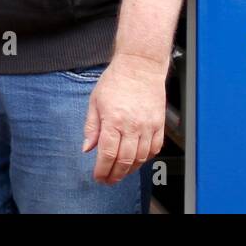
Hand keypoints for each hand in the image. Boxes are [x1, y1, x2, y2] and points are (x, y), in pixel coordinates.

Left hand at [81, 52, 167, 184]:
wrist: (140, 65)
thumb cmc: (116, 80)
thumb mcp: (95, 101)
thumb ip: (91, 127)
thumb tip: (87, 147)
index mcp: (113, 120)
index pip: (107, 154)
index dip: (102, 170)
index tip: (98, 176)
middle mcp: (132, 126)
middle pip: (124, 161)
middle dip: (115, 175)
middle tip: (108, 180)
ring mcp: (147, 126)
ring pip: (140, 158)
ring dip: (130, 170)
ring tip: (121, 173)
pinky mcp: (159, 124)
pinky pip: (155, 148)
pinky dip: (146, 158)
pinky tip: (138, 160)